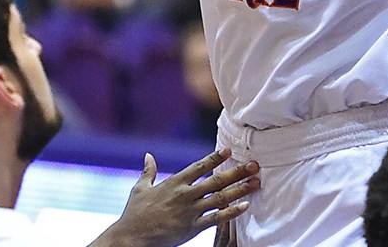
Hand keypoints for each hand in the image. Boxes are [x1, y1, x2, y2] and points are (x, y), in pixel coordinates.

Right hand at [107, 149, 259, 246]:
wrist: (131, 237)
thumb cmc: (134, 214)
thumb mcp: (140, 189)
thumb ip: (148, 172)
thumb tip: (148, 156)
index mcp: (174, 183)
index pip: (199, 166)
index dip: (216, 158)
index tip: (230, 150)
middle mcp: (185, 194)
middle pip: (216, 180)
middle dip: (237, 172)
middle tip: (254, 165)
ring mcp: (190, 211)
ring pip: (220, 198)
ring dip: (240, 190)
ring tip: (256, 183)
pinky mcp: (192, 228)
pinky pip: (216, 219)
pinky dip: (231, 212)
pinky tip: (245, 206)